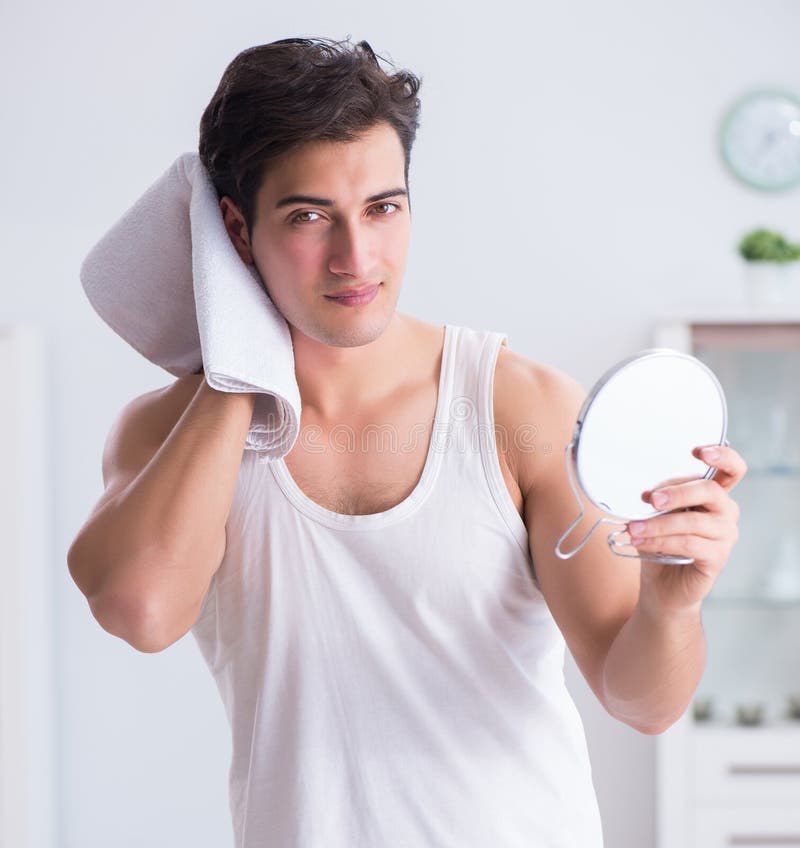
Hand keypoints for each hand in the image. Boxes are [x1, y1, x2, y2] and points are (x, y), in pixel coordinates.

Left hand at [625, 444, 746, 613]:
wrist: (662, 585)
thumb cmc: (660, 543)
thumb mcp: (655, 515)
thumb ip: (657, 500)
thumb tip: (646, 494)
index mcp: (713, 494)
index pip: (732, 469)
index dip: (722, 456)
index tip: (698, 451)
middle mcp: (725, 512)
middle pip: (710, 491)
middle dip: (677, 492)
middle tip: (651, 499)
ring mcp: (725, 536)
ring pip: (694, 521)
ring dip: (659, 523)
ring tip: (633, 528)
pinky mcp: (717, 558)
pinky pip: (689, 544)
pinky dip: (661, 541)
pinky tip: (642, 542)